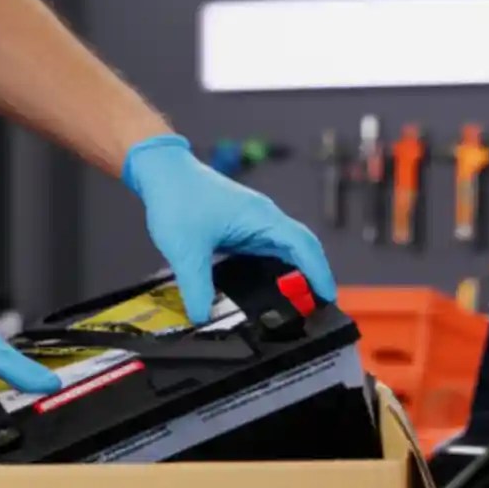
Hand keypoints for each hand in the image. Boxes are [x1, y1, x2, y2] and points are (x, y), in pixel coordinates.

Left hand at [123, 134, 336, 323]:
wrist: (162, 170)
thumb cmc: (176, 195)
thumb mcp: (185, 250)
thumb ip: (196, 288)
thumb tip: (202, 317)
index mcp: (261, 218)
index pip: (304, 247)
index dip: (319, 273)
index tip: (327, 298)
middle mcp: (263, 218)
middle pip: (302, 249)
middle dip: (312, 277)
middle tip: (315, 308)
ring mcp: (253, 222)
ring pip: (285, 250)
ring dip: (295, 274)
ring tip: (297, 303)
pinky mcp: (241, 227)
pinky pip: (267, 251)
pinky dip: (274, 269)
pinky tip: (266, 288)